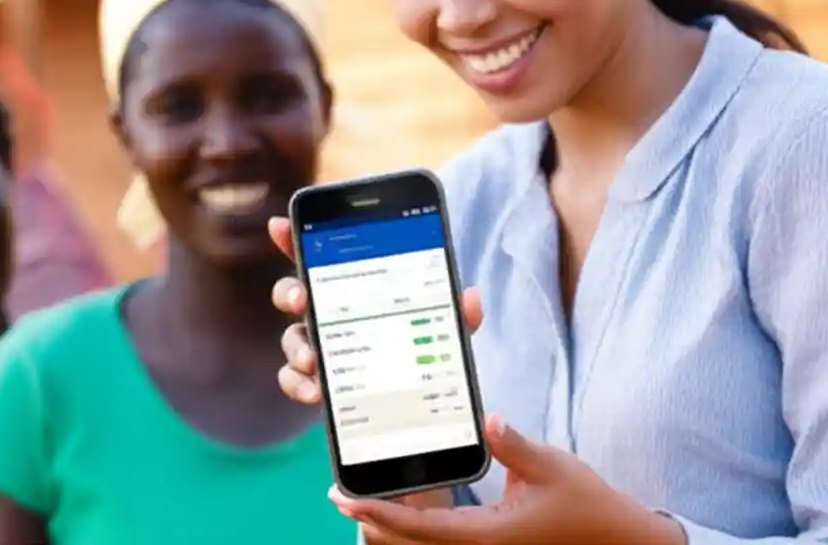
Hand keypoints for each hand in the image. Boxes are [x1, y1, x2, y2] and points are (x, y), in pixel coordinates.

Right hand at [267, 216, 478, 518]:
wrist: (421, 404)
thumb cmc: (425, 350)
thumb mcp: (444, 330)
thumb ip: (454, 313)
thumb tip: (469, 296)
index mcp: (352, 289)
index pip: (319, 256)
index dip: (295, 238)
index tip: (280, 225)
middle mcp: (327, 314)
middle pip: (293, 293)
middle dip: (290, 292)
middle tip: (301, 299)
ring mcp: (319, 348)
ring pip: (291, 339)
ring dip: (297, 346)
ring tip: (313, 360)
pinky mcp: (318, 382)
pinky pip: (294, 380)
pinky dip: (299, 384)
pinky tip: (315, 393)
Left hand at [331, 415, 687, 544]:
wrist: (616, 538)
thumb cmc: (585, 502)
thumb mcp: (551, 466)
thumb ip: (514, 444)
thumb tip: (489, 421)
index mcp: (487, 535)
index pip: (419, 528)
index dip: (378, 514)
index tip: (345, 499)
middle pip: (411, 543)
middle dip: (373, 522)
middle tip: (338, 496)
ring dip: (391, 527)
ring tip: (358, 503)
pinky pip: (442, 541)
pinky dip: (416, 527)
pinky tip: (402, 508)